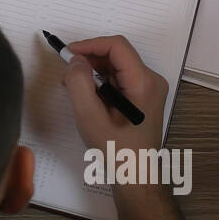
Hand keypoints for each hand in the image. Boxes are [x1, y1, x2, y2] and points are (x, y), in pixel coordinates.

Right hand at [60, 35, 167, 151]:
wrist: (135, 175)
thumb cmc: (115, 149)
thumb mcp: (89, 116)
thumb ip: (79, 83)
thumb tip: (75, 60)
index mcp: (143, 82)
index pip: (117, 46)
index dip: (90, 45)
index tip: (67, 54)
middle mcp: (151, 80)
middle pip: (117, 55)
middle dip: (89, 59)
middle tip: (67, 75)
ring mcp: (150, 88)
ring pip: (116, 66)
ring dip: (93, 72)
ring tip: (75, 89)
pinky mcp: (144, 96)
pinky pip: (120, 78)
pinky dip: (101, 82)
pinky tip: (88, 97)